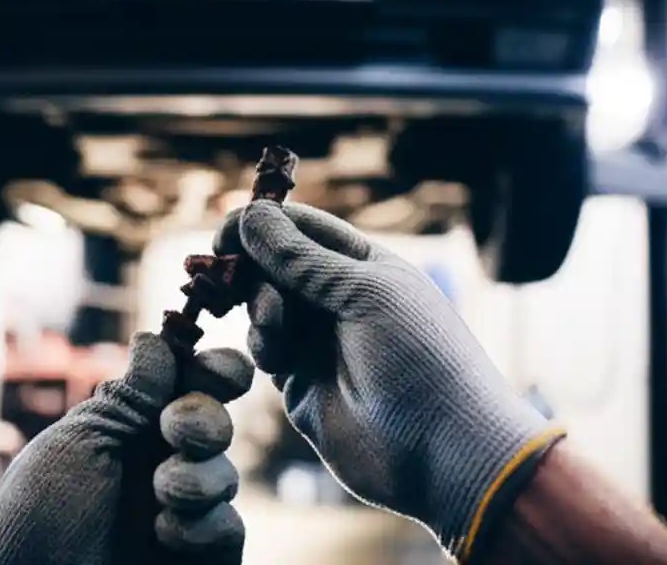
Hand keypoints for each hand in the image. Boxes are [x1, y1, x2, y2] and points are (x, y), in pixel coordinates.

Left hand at [0, 332, 254, 564]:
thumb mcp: (80, 443)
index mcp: (132, 427)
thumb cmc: (39, 518)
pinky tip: (164, 534)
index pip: (193, 385)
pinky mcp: (201, 557)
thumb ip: (130, 396)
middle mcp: (162, 465)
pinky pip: (228, 528)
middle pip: (218, 421)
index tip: (213, 370)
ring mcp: (184, 514)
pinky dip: (201, 525)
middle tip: (172, 428)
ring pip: (226, 475)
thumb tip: (157, 340)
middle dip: (202, 419)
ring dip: (196, 476)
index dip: (216, 370)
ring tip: (162, 493)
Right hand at [214, 202, 562, 559]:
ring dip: (260, 305)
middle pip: (277, 265)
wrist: (443, 451)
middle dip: (251, 265)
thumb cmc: (418, 359)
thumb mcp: (363, 295)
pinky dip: (263, 342)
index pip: (305, 229)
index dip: (264, 223)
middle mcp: (340, 300)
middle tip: (223, 271)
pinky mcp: (300, 384)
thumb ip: (302, 259)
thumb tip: (252, 215)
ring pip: (265, 306)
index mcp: (367, 268)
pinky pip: (266, 348)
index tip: (226, 228)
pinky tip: (276, 354)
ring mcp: (319, 343)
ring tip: (274, 321)